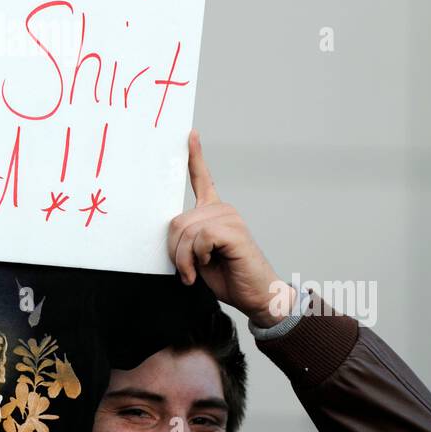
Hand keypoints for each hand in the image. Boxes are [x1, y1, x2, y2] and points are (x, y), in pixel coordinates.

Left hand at [167, 131, 294, 327]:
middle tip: (186, 270)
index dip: (194, 156)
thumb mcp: (199, 256)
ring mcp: (231, 218)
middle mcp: (223, 210)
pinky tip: (211, 264)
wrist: (257, 297)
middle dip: (175, 251)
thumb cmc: (229, 276)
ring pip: (187, 231)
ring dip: (185, 258)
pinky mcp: (234, 231)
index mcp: (214, 213)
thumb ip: (187, 239)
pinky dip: (198, 257)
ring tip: (196, 272)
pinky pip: (201, 238)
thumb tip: (173, 230)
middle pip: (178, 220)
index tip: (190, 134)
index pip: (202, 179)